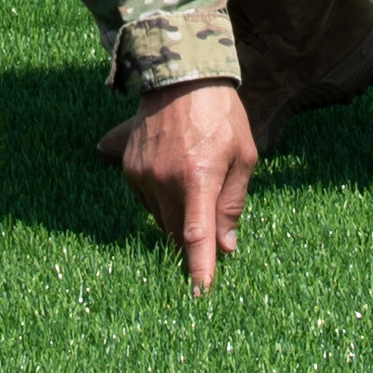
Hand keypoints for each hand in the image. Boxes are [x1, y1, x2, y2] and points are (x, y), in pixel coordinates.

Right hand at [113, 82, 257, 290]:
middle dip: (195, 241)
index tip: (199, 293)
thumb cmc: (221, 116)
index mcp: (199, 178)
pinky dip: (162, 201)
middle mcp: (166, 180)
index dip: (198, 267)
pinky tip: (175, 175)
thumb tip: (226, 247)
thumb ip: (232, 204)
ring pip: (162, 220)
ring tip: (194, 181)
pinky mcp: (129, 170)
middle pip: (178, 233)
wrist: (179, 79)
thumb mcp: (243, 157)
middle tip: (211, 224)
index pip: (197, 235)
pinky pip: (147, 202)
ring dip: (179, 218)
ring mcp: (143, 176)